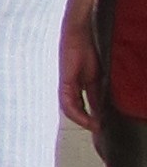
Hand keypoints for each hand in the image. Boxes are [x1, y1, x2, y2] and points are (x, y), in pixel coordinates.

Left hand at [63, 21, 104, 137]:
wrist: (78, 34)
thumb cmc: (86, 50)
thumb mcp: (95, 76)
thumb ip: (96, 92)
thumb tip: (102, 108)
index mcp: (76, 85)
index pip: (81, 107)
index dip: (89, 118)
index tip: (101, 128)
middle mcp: (68, 87)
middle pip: (74, 110)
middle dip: (85, 122)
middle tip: (98, 132)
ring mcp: (65, 85)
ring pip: (69, 110)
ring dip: (82, 121)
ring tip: (96, 128)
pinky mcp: (65, 81)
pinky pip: (68, 103)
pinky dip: (78, 113)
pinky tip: (88, 119)